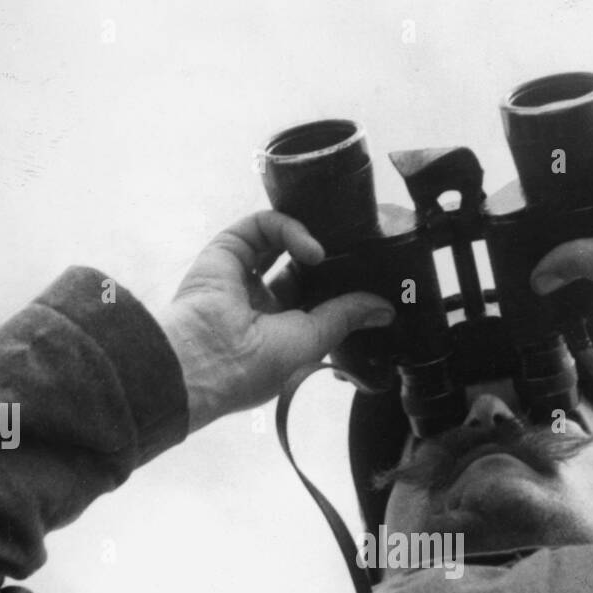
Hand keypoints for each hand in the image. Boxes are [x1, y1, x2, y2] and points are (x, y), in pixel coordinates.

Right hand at [157, 210, 394, 431]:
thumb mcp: (313, 340)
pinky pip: (262, 226)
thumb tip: (385, 310)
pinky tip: (312, 250)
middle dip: (328, 257)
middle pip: (298, 266)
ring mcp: (240, 274)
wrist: (207, 357)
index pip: (312, 300)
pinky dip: (290, 229)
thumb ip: (346, 316)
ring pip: (280, 240)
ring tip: (332, 254)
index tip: (366, 279)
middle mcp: (257, 302)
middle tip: (356, 253)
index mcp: (275, 332)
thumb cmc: (256, 366)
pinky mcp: (225, 250)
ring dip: (311, 241)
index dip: (336, 287)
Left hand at [530, 112, 592, 294]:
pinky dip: (575, 119)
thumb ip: (574, 263)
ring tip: (527, 158)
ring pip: (586, 155)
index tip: (535, 229)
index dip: (564, 227)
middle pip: (583, 189)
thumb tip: (540, 282)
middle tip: (525, 193)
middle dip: (557, 191)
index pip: (590, 227)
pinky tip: (547, 123)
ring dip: (562, 154)